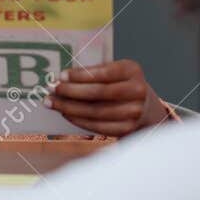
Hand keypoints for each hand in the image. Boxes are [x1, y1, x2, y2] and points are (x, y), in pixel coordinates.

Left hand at [47, 59, 170, 136]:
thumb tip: (62, 79)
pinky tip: (65, 113)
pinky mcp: (127, 128)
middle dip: (70, 92)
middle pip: (97, 93)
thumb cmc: (123, 86)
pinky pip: (97, 125)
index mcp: (132, 70)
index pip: (103, 73)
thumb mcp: (117, 73)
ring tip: (52, 103)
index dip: (80, 75)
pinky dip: (78, 120)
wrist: (148, 109)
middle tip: (51, 90)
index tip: (61, 76)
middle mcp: (137, 90)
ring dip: (69, 107)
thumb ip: (95, 73)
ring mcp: (134, 112)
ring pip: (95, 111)